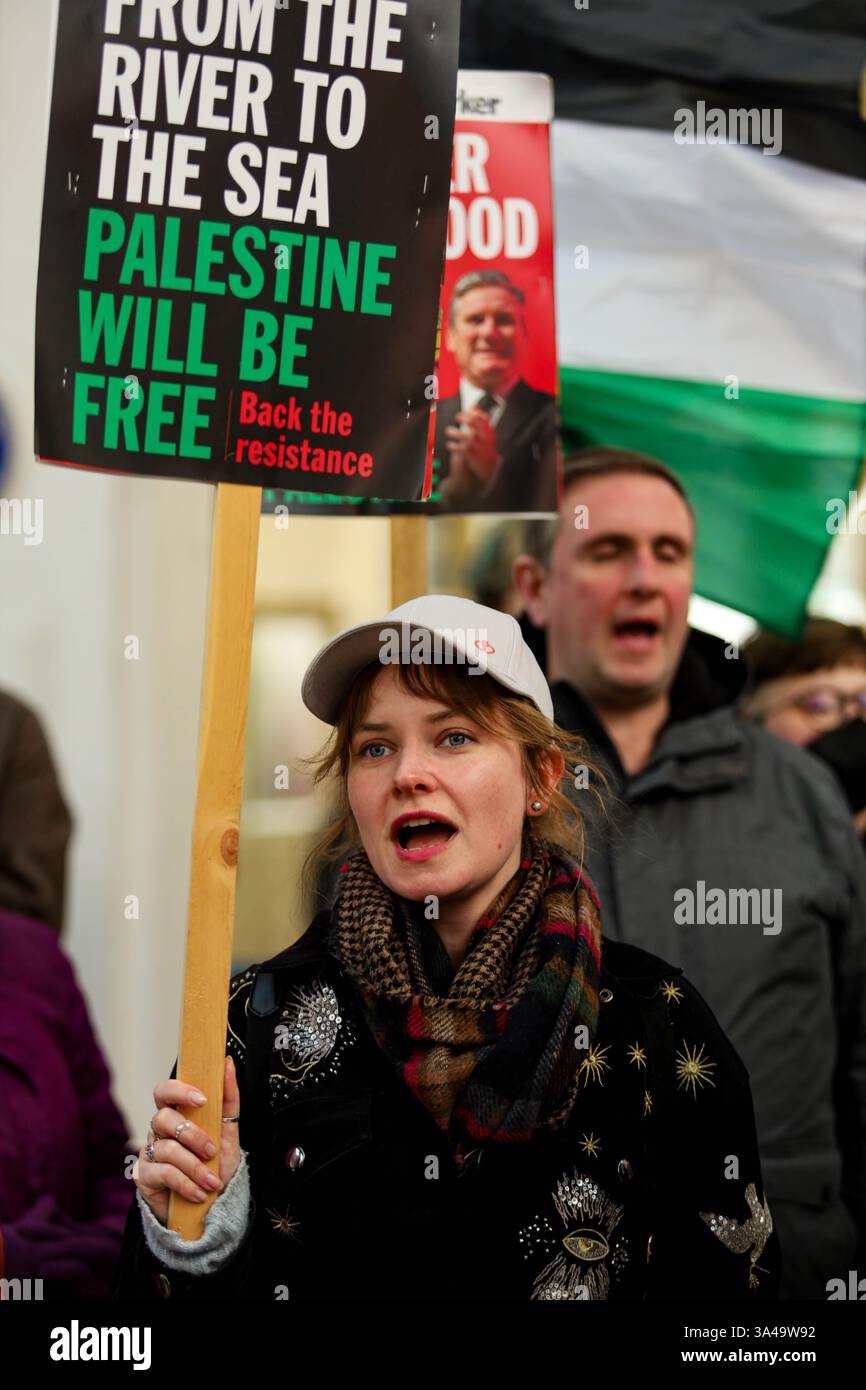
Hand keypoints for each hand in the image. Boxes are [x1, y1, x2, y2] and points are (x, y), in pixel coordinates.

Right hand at [133, 1056, 240, 1226]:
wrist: (211, 1205)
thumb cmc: (216, 1164)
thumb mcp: (228, 1132)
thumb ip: (228, 1098)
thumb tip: (227, 1062)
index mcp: (177, 1113)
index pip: (164, 1090)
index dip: (179, 1090)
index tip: (202, 1100)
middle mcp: (158, 1130)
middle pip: (163, 1118)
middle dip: (192, 1135)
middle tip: (212, 1151)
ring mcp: (149, 1152)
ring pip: (167, 1148)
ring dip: (195, 1166)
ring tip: (212, 1182)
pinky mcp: (144, 1175)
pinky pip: (163, 1173)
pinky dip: (186, 1183)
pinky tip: (199, 1193)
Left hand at [444, 406, 499, 485]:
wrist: (485, 473)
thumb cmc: (482, 450)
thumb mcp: (483, 436)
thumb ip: (478, 421)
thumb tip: (474, 405)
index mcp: (490, 434)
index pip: (484, 420)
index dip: (474, 413)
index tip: (465, 412)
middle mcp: (486, 441)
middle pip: (476, 426)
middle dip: (466, 418)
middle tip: (457, 417)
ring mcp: (480, 450)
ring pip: (468, 438)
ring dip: (456, 432)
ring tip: (448, 431)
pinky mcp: (473, 459)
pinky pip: (462, 451)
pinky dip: (454, 446)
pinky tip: (450, 445)